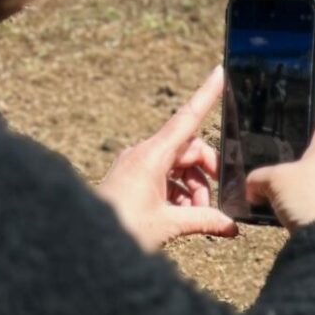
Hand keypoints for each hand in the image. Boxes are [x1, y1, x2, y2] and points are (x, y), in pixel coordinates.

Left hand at [97, 66, 238, 251]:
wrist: (82, 242)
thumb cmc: (122, 230)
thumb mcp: (168, 225)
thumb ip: (205, 221)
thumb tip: (232, 227)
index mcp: (151, 156)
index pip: (187, 118)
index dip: (206, 95)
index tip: (219, 72)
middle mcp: (143, 154)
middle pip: (188, 150)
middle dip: (206, 173)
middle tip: (215, 203)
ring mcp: (136, 166)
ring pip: (178, 166)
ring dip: (193, 188)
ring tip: (198, 216)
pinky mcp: (131, 180)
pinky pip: (164, 177)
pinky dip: (178, 193)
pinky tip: (183, 217)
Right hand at [246, 89, 314, 228]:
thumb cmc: (308, 199)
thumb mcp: (272, 182)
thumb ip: (257, 177)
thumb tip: (250, 184)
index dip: (314, 92)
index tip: (299, 92)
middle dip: (300, 138)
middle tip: (276, 140)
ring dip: (302, 168)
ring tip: (277, 174)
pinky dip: (306, 191)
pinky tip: (286, 202)